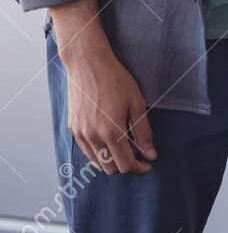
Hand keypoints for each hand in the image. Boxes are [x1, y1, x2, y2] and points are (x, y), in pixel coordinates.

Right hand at [52, 10, 155, 174]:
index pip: (125, 164)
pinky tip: (111, 142)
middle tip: (140, 156)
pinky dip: (100, 153)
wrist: (88, 64)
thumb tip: (150, 154)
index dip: (139, 168)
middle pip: (110, 168)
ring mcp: (80, 134)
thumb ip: (143, 132)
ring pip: (97, 162)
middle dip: (126, 166)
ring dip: (112, 161)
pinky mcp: (72, 128)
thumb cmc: (116, 80)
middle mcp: (92, 137)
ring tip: (127, 148)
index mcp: (111, 132)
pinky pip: (87, 151)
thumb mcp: (137, 104)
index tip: (149, 164)